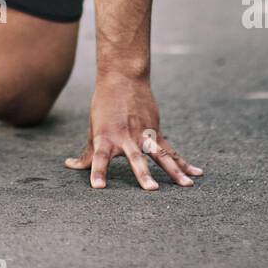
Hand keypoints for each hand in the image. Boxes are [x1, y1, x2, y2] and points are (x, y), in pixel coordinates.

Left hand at [64, 73, 201, 189]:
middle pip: (135, 158)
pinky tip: (196, 174)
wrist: (123, 78)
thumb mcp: (94, 128)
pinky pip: (171, 150)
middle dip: (143, 174)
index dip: (98, 171)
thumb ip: (88, 153)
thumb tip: (70, 166)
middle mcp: (126, 137)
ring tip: (185, 186)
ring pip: (160, 154)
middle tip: (151, 189)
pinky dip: (184, 163)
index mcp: (106, 137)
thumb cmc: (104, 106)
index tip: (98, 187)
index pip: (99, 157)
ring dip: (173, 171)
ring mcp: (144, 134)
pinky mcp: (156, 131)